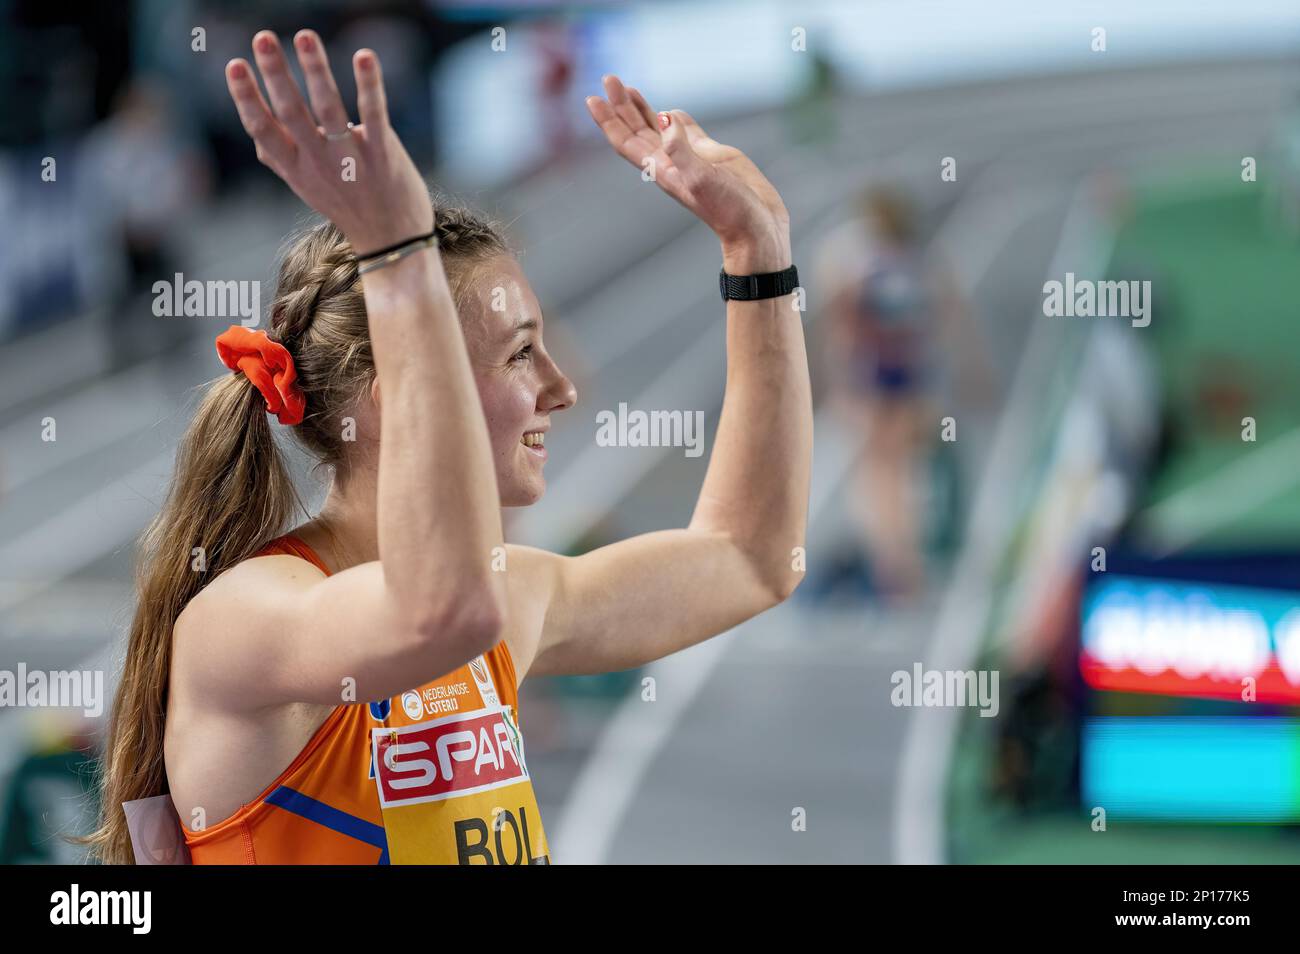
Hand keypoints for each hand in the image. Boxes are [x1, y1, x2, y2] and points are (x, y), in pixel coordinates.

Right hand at [225, 30, 431, 255]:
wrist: (392, 240)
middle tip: (263, 37)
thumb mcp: (305, 187)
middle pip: (291, 112)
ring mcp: (351, 159)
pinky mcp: (383, 154)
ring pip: (329, 109)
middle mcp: (318, 163)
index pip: (262, 129)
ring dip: (316, 70)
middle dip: (275, 74)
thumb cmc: (345, 204)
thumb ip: (280, 159)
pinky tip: (363, 56)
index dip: (246, 97)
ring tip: (305, 36)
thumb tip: (255, 134)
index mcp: (294, 167)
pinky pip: (374, 114)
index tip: (234, 65)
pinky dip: (369, 84)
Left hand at [585, 75, 790, 271]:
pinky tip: (669, 111)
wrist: (755, 227)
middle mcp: (671, 163)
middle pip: (636, 130)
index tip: (593, 98)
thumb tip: (665, 116)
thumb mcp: (702, 178)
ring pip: (658, 129)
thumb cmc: (729, 210)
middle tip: (609, 78)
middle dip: (621, 106)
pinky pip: (686, 132)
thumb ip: (681, 147)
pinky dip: (675, 118)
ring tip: (628, 90)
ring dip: (641, 111)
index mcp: (662, 169)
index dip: (609, 121)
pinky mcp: (711, 155)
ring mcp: (690, 158)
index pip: (626, 141)